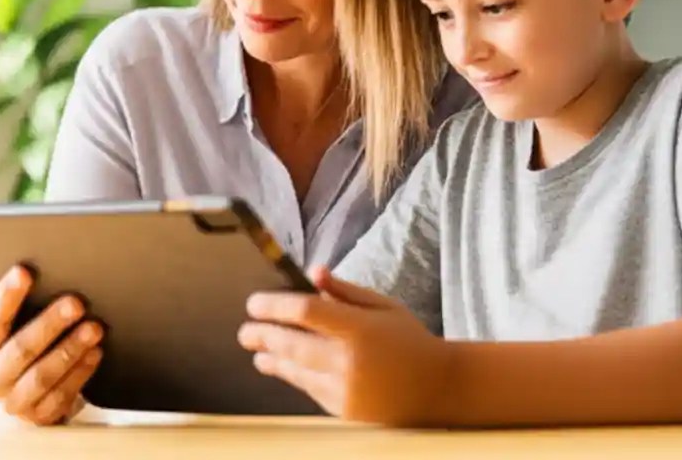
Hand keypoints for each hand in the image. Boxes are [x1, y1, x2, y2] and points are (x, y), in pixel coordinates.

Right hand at [0, 265, 103, 424]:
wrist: (37, 391)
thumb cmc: (24, 340)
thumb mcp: (14, 316)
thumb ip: (2, 288)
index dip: (6, 295)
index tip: (25, 270)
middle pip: (20, 349)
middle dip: (49, 324)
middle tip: (77, 302)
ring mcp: (15, 401)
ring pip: (42, 376)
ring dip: (70, 350)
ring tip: (95, 327)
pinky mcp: (40, 417)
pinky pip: (61, 397)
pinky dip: (80, 374)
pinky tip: (96, 353)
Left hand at [238, 266, 452, 426]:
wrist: (436, 389)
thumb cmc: (408, 341)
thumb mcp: (383, 307)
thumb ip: (346, 291)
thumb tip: (313, 272)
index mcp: (360, 329)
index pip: (306, 312)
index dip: (274, 306)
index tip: (255, 303)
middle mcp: (349, 360)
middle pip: (290, 343)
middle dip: (261, 335)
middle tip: (245, 330)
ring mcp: (344, 389)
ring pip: (294, 370)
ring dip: (271, 358)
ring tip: (257, 350)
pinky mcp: (342, 410)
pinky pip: (308, 388)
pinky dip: (293, 375)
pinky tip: (281, 366)